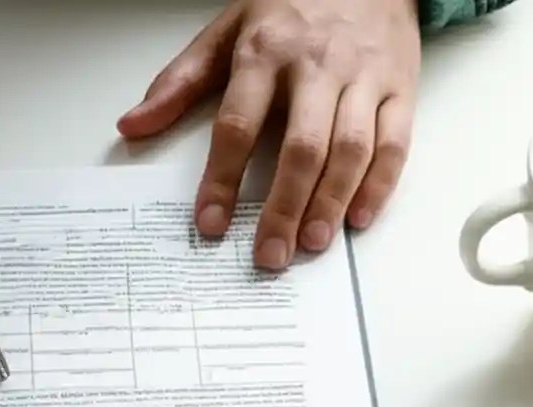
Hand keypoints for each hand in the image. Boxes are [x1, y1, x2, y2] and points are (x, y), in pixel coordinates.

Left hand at [118, 0, 420, 268]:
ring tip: (311, 244)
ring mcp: (363, 76)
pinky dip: (380, 184)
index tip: (211, 223)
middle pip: (301, 147)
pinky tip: (359, 218)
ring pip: (350, 149)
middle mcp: (316, 65)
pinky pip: (395, 141)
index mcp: (265, 52)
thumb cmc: (290, 4)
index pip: (237, 124)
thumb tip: (132, 126)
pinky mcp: (400, 86)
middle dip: (283, 208)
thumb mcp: (227, 30)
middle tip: (269, 255)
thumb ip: (179, 82)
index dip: (222, 179)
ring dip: (331, 203)